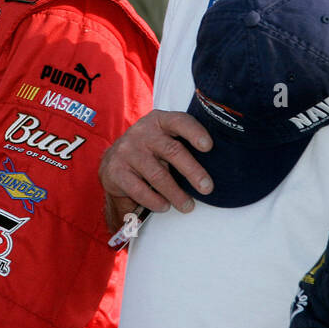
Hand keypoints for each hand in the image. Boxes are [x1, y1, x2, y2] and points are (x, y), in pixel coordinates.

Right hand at [98, 109, 212, 231]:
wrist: (112, 162)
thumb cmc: (150, 151)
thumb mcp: (163, 139)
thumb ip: (182, 143)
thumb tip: (216, 164)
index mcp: (159, 120)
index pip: (179, 121)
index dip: (195, 133)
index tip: (209, 146)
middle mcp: (142, 132)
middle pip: (172, 151)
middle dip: (193, 171)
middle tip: (207, 188)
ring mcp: (127, 151)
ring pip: (158, 175)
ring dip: (176, 194)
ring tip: (188, 206)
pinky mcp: (115, 171)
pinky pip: (139, 189)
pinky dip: (155, 201)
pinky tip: (164, 206)